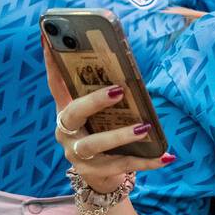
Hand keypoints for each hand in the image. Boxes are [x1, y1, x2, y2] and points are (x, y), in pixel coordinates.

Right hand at [41, 30, 172, 193]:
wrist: (100, 178)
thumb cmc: (102, 134)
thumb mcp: (99, 115)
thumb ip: (105, 95)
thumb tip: (127, 73)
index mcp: (66, 112)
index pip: (56, 83)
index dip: (50, 62)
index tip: (47, 36)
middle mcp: (66, 132)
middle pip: (74, 113)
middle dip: (94, 101)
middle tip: (118, 90)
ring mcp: (77, 154)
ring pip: (96, 143)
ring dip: (121, 135)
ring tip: (145, 127)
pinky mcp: (95, 172)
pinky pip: (124, 165)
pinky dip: (147, 161)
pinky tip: (167, 156)